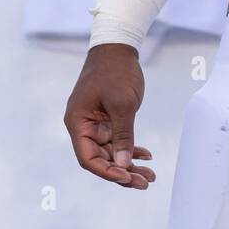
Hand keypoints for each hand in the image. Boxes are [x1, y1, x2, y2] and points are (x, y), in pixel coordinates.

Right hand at [64, 44, 155, 189]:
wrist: (118, 46)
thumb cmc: (116, 71)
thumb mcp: (122, 104)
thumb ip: (122, 135)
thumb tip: (122, 165)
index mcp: (77, 123)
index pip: (88, 158)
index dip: (107, 171)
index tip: (127, 177)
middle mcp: (83, 126)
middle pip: (101, 158)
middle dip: (122, 172)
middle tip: (145, 182)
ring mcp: (95, 123)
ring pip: (111, 152)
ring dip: (129, 164)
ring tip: (150, 176)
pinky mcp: (108, 118)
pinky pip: (118, 140)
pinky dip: (131, 148)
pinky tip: (147, 156)